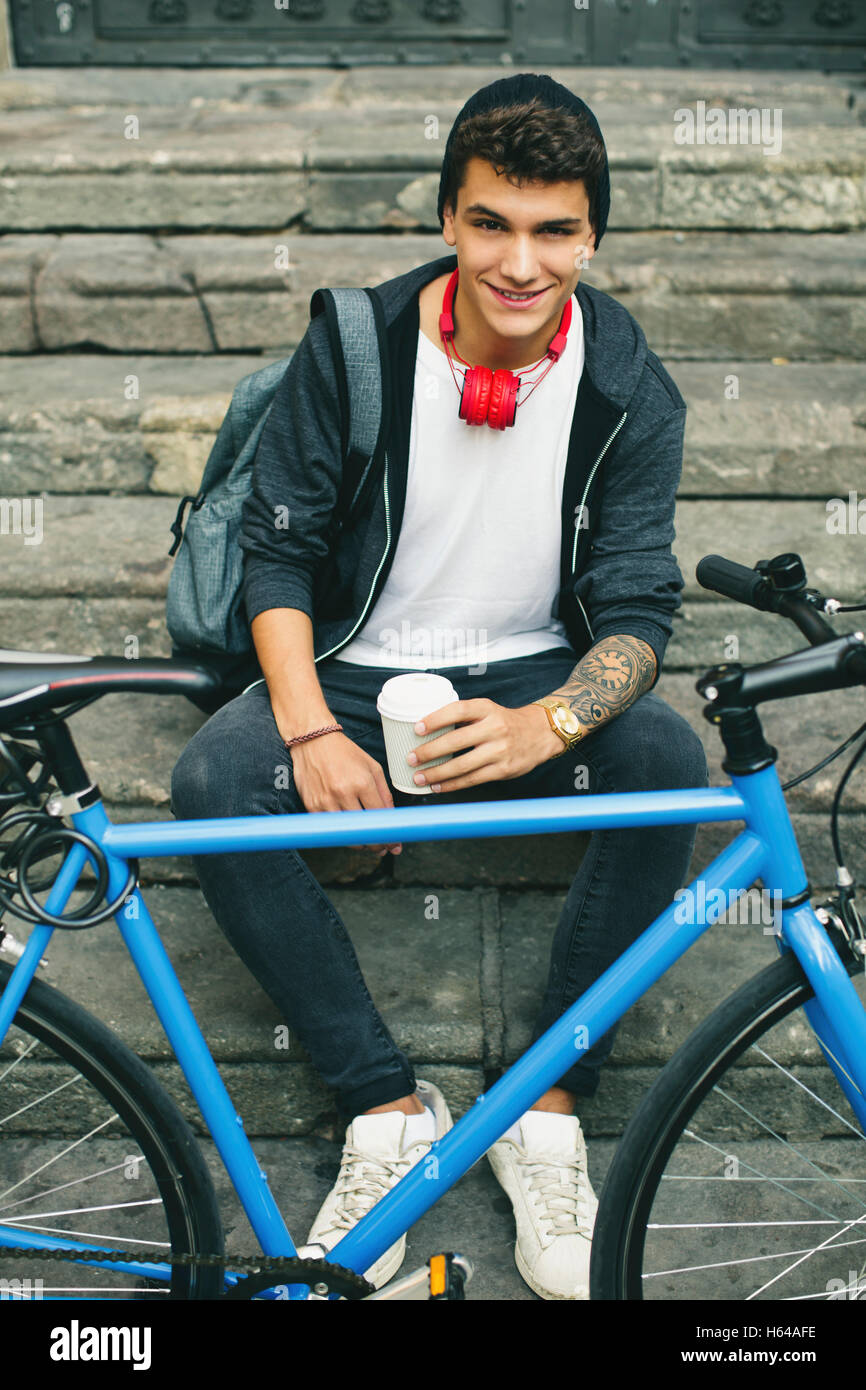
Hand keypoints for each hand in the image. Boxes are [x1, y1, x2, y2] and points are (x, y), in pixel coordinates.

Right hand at [287, 733, 401, 856]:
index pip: (379, 818)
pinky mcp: (311, 806)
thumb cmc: (345, 753)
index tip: (394, 844)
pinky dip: (340, 834)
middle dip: (376, 845)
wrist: (313, 741)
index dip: (389, 835)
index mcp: (362, 782)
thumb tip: (391, 818)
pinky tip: (348, 833)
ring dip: (359, 843)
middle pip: (363, 831)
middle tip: (383, 848)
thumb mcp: (372, 767)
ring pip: (345, 834)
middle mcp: (343, 793)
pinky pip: (329, 829)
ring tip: (367, 843)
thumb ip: (384, 793)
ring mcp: (325, 801)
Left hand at [406, 699, 562, 792]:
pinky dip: (453, 784)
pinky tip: (438, 786)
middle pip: (456, 740)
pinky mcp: (503, 769)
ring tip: (419, 777)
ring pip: (462, 765)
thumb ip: (463, 717)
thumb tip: (426, 728)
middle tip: (411, 758)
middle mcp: (494, 728)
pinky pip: (473, 779)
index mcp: (486, 708)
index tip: (417, 728)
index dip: (435, 719)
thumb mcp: (487, 710)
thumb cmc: (505, 722)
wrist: (540, 734)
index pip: (457, 710)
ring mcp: (500, 750)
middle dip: (429, 751)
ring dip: (437, 773)